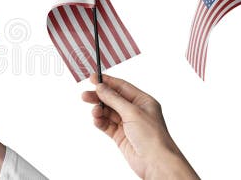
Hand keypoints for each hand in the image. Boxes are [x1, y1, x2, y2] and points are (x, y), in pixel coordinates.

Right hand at [82, 74, 197, 179]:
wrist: (155, 161)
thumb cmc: (153, 136)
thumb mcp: (132, 112)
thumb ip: (114, 99)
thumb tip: (101, 87)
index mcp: (143, 101)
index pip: (122, 87)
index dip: (107, 82)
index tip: (93, 78)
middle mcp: (135, 111)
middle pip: (112, 99)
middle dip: (99, 97)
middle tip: (85, 95)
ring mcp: (127, 124)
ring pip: (108, 112)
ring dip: (99, 111)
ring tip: (94, 112)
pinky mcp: (121, 136)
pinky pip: (106, 125)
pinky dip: (100, 122)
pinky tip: (97, 120)